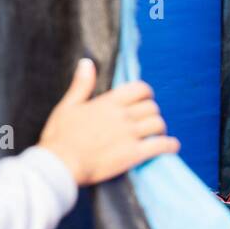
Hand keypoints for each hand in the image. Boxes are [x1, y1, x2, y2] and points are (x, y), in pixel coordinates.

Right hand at [39, 59, 178, 185]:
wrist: (58, 165)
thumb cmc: (59, 137)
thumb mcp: (67, 106)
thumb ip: (81, 85)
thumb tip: (87, 63)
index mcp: (108, 102)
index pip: (140, 89)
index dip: (146, 94)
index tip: (144, 101)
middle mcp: (122, 116)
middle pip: (152, 108)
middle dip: (152, 114)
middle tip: (148, 122)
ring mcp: (130, 134)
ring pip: (158, 124)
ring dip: (160, 129)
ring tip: (157, 135)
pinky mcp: (133, 154)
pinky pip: (161, 145)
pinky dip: (170, 145)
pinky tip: (170, 147)